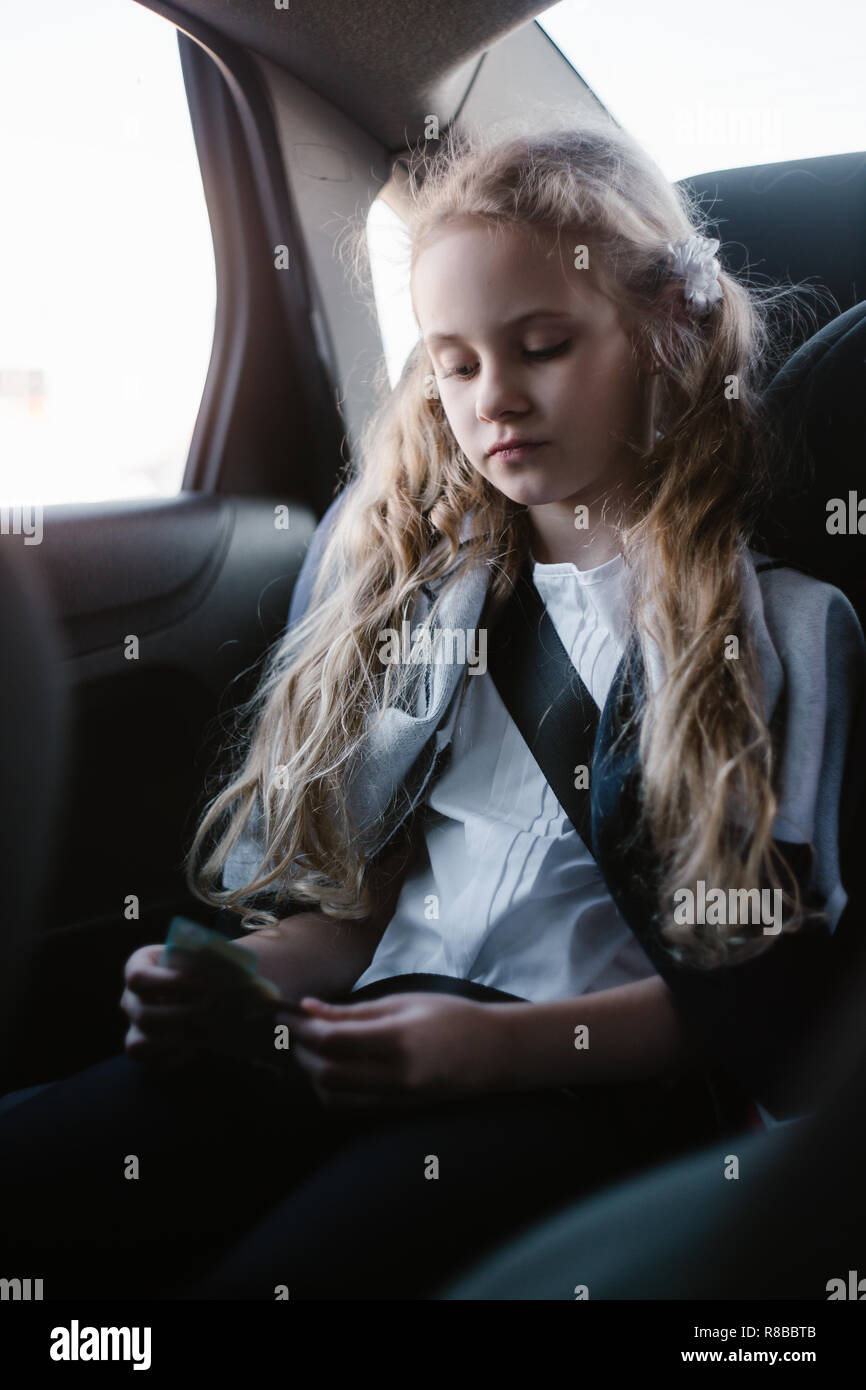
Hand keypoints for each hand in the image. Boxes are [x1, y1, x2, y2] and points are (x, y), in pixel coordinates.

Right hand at [121, 943, 280, 1070]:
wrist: (216, 989)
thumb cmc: (208, 966)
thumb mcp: (207, 953)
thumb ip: (206, 953)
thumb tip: (209, 959)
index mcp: (138, 966)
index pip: (137, 977)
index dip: (168, 982)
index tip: (202, 981)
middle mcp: (131, 998)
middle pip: (141, 1014)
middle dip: (181, 1012)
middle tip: (211, 1006)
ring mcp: (136, 1027)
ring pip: (138, 1045)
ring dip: (174, 1040)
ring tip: (202, 1027)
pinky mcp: (150, 1051)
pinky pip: (155, 1063)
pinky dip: (179, 1057)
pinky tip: (199, 1043)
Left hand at [287, 992, 509, 1110]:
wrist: (497, 1054)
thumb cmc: (453, 1018)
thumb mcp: (405, 1003)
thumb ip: (354, 1011)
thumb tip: (309, 1009)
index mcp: (398, 1040)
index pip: (332, 1041)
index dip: (301, 1029)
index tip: (285, 1015)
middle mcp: (395, 1077)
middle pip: (326, 1074)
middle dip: (301, 1053)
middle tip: (294, 1032)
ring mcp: (397, 1101)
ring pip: (333, 1098)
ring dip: (312, 1075)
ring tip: (311, 1049)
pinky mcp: (397, 1113)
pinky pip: (350, 1108)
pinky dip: (331, 1090)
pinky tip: (332, 1068)